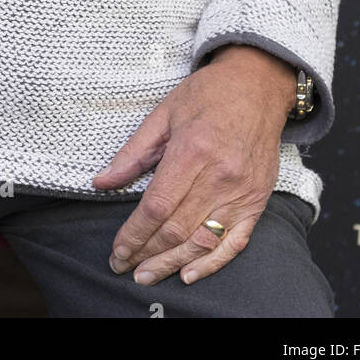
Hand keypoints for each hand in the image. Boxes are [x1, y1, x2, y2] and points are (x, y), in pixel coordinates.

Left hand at [91, 46, 296, 286]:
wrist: (258, 85)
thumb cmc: (208, 95)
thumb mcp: (164, 113)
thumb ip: (133, 152)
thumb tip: (102, 181)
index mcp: (192, 151)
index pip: (157, 206)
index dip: (133, 234)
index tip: (116, 250)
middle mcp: (219, 176)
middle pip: (177, 229)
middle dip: (145, 253)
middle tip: (123, 267)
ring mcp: (241, 192)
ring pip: (202, 241)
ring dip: (171, 263)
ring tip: (147, 274)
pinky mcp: (257, 201)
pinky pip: (235, 242)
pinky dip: (212, 263)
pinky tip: (189, 273)